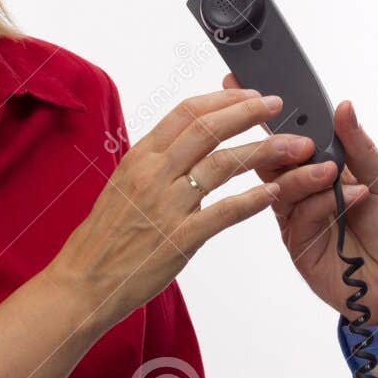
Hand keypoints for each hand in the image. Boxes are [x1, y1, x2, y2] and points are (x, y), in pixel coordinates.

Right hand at [55, 88, 309, 324]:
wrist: (83, 282)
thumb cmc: (104, 238)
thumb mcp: (124, 187)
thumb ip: (155, 165)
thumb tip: (185, 146)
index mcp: (139, 157)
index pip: (187, 112)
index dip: (224, 99)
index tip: (252, 95)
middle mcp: (153, 174)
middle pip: (209, 129)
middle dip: (250, 113)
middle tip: (280, 108)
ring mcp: (166, 206)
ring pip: (224, 165)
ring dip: (264, 151)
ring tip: (294, 148)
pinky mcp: (180, 239)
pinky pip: (225, 212)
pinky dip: (254, 200)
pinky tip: (277, 193)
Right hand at [223, 74, 377, 323]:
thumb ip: (360, 147)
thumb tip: (343, 107)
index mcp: (327, 170)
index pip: (296, 138)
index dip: (278, 117)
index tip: (260, 93)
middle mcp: (307, 192)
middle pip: (275, 160)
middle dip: (278, 142)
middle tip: (297, 136)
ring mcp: (298, 218)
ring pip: (280, 186)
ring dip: (305, 174)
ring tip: (333, 171)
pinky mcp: (297, 244)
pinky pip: (297, 214)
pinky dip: (320, 202)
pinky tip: (352, 199)